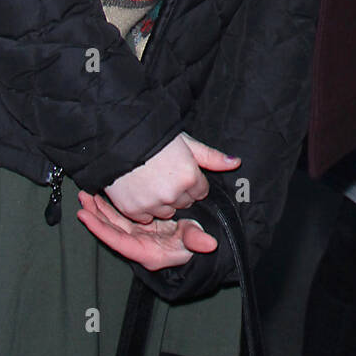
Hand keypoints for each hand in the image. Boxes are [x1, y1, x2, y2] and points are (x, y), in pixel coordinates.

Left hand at [76, 191, 218, 270]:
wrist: (199, 242)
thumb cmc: (195, 243)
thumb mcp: (194, 239)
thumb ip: (196, 240)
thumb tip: (208, 243)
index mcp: (147, 252)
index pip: (118, 241)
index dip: (101, 229)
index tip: (86, 217)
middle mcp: (138, 245)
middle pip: (111, 230)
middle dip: (95, 214)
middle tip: (82, 198)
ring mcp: (137, 235)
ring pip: (113, 222)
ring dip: (100, 208)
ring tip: (87, 194)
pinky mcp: (139, 226)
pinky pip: (120, 218)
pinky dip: (109, 207)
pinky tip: (101, 195)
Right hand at [103, 131, 239, 223]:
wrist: (119, 139)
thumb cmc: (155, 138)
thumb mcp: (187, 142)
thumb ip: (212, 157)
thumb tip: (236, 162)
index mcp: (190, 177)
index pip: (201, 192)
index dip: (192, 181)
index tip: (180, 171)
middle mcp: (174, 194)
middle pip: (185, 203)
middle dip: (178, 192)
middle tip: (164, 174)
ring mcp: (153, 204)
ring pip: (167, 212)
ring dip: (162, 202)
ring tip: (151, 181)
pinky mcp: (134, 210)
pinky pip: (145, 218)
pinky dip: (143, 208)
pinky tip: (139, 190)